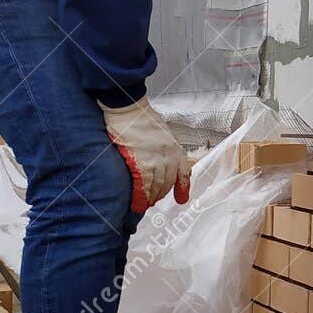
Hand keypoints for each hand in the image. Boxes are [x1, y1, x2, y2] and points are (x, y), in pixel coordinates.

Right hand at [100, 97, 191, 213]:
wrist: (129, 108)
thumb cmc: (141, 116)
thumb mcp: (161, 132)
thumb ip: (163, 148)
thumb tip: (159, 158)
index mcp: (175, 148)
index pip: (183, 173)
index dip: (182, 188)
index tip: (181, 199)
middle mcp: (169, 156)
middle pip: (168, 183)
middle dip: (161, 194)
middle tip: (153, 200)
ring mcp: (156, 160)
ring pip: (156, 186)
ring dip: (150, 197)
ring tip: (144, 204)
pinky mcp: (141, 162)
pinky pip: (143, 184)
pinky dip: (141, 196)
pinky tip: (138, 202)